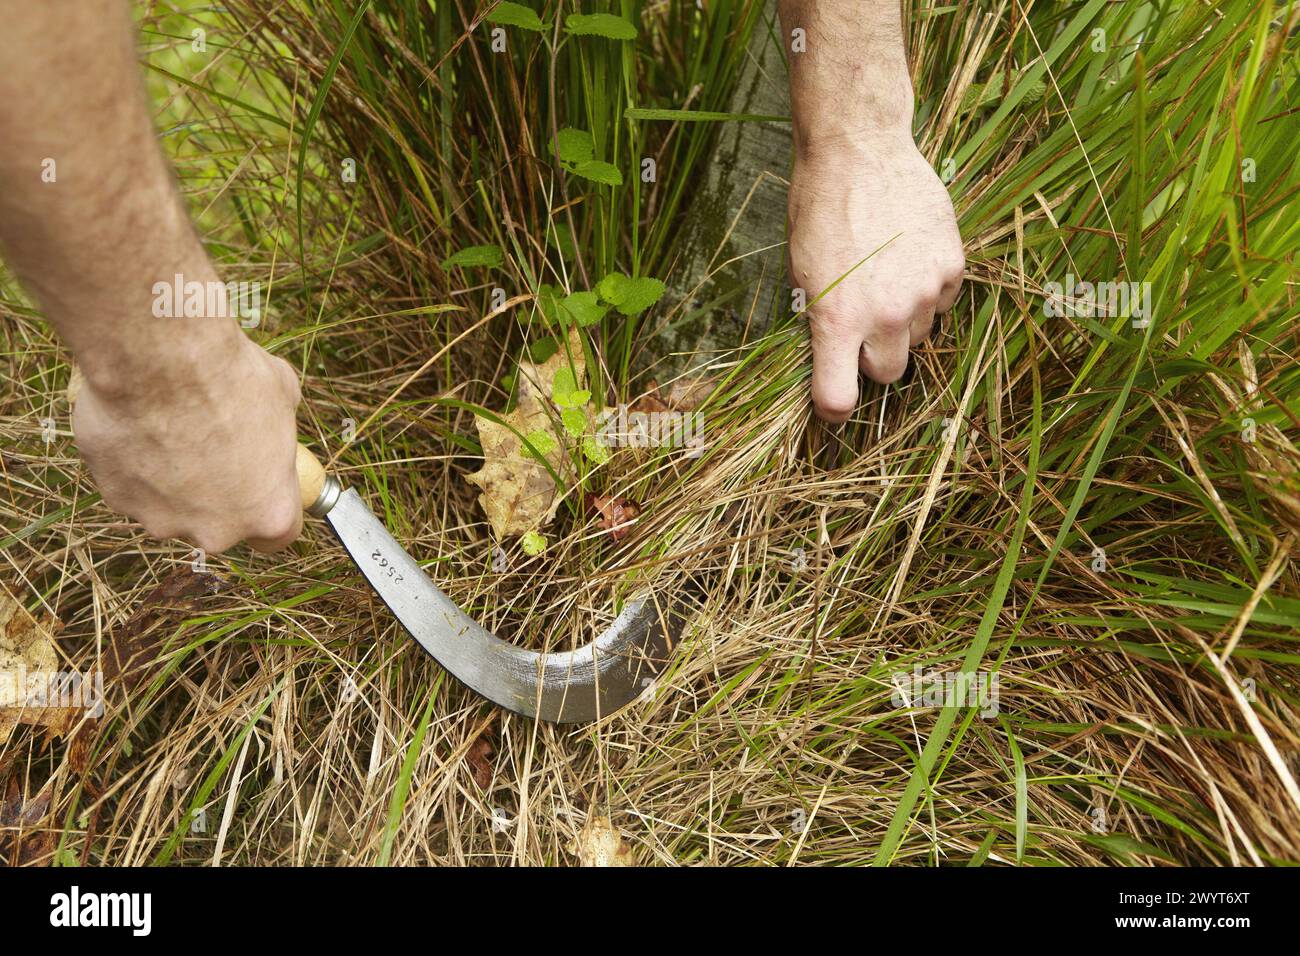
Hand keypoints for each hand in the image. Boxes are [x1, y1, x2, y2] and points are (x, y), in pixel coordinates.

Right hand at [73, 327, 303, 553]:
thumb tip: (272, 419)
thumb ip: (278, 429)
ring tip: (169, 429)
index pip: (277, 536)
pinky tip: (137, 424)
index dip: (269, 505)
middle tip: (210, 446)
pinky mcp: (117, 499)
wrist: (161, 360)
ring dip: (170, 478)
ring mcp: (162, 520)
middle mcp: (216, 531)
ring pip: (169, 506)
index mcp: (268, 513)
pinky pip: (130, 484)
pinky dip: (133, 461)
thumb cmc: (232, 377)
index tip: (262, 483)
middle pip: (219, 524)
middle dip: (216, 494)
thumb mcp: (283, 395)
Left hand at [788, 130, 964, 421]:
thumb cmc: (818, 211)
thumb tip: (826, 356)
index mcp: (838, 321)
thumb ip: (817, 321)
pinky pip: (943, 302)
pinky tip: (908, 258)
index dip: (833, 408)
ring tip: (884, 276)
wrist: (859, 150)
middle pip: (889, 373)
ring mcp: (925, 291)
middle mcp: (886, 314)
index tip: (832, 401)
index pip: (838, 398)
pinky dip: (928, 291)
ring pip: (919, 335)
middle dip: (873, 357)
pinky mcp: (953, 266)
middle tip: (861, 324)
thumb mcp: (799, 272)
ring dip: (902, 320)